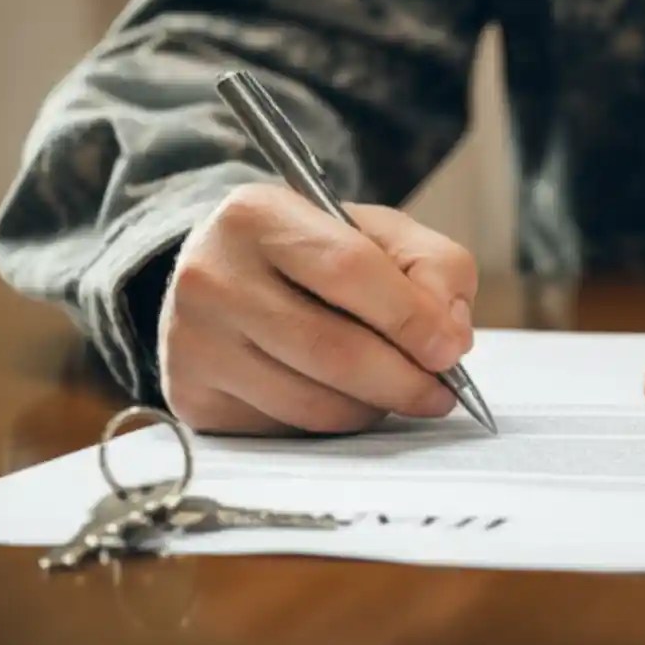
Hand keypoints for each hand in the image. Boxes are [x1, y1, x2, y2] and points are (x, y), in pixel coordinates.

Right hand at [159, 184, 476, 433]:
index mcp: (258, 215)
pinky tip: (345, 397)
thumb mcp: (381, 234)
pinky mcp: (194, 397)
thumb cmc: (317, 254)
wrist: (229, 277)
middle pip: (332, 350)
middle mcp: (211, 276)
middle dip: (404, 380)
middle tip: (441, 393)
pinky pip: (288, 429)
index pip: (348, 270)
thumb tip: (451, 336)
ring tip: (395, 390)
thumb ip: (435, 268)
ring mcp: (194, 342)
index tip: (450, 349)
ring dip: (374, 407)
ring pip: (313, 403)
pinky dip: (335, 423)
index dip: (411, 317)